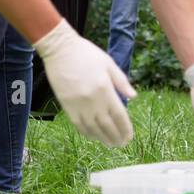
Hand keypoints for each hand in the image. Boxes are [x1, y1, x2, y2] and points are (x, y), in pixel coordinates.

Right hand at [34, 18, 135, 145]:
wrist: (59, 49)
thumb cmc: (86, 54)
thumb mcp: (108, 63)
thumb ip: (121, 81)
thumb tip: (133, 97)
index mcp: (105, 88)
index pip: (118, 115)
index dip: (125, 128)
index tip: (129, 136)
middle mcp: (92, 100)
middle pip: (107, 125)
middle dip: (116, 137)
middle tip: (122, 144)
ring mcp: (78, 104)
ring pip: (92, 128)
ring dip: (103, 138)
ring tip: (111, 144)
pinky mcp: (66, 106)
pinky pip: (78, 125)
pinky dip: (87, 133)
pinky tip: (94, 136)